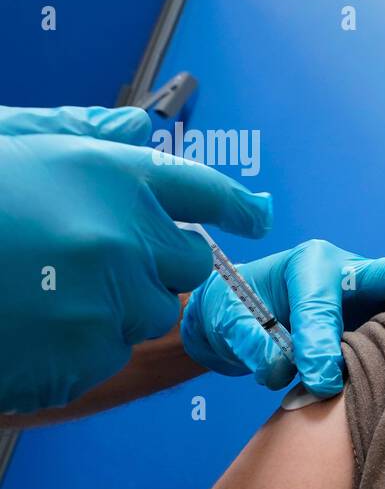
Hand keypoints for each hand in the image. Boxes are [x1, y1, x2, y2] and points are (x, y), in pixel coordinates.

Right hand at [0, 105, 272, 412]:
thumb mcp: (5, 142)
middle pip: (187, 265)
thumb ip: (75, 135)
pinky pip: (105, 357)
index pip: (201, 189)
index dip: (232, 205)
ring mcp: (108, 301)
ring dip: (111, 310)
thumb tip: (137, 131)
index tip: (256, 216)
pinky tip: (23, 324)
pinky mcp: (83, 356)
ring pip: (147, 316)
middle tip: (93, 260)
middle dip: (155, 265)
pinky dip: (74, 350)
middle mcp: (125, 235)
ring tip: (36, 291)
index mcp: (109, 174)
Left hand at [180, 238, 384, 395]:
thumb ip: (251, 343)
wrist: (239, 310)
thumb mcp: (224, 323)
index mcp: (307, 266)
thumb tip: (284, 369)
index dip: (321, 344)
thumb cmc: (232, 312)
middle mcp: (348, 268)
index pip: (320, 305)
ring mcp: (372, 288)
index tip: (324, 383)